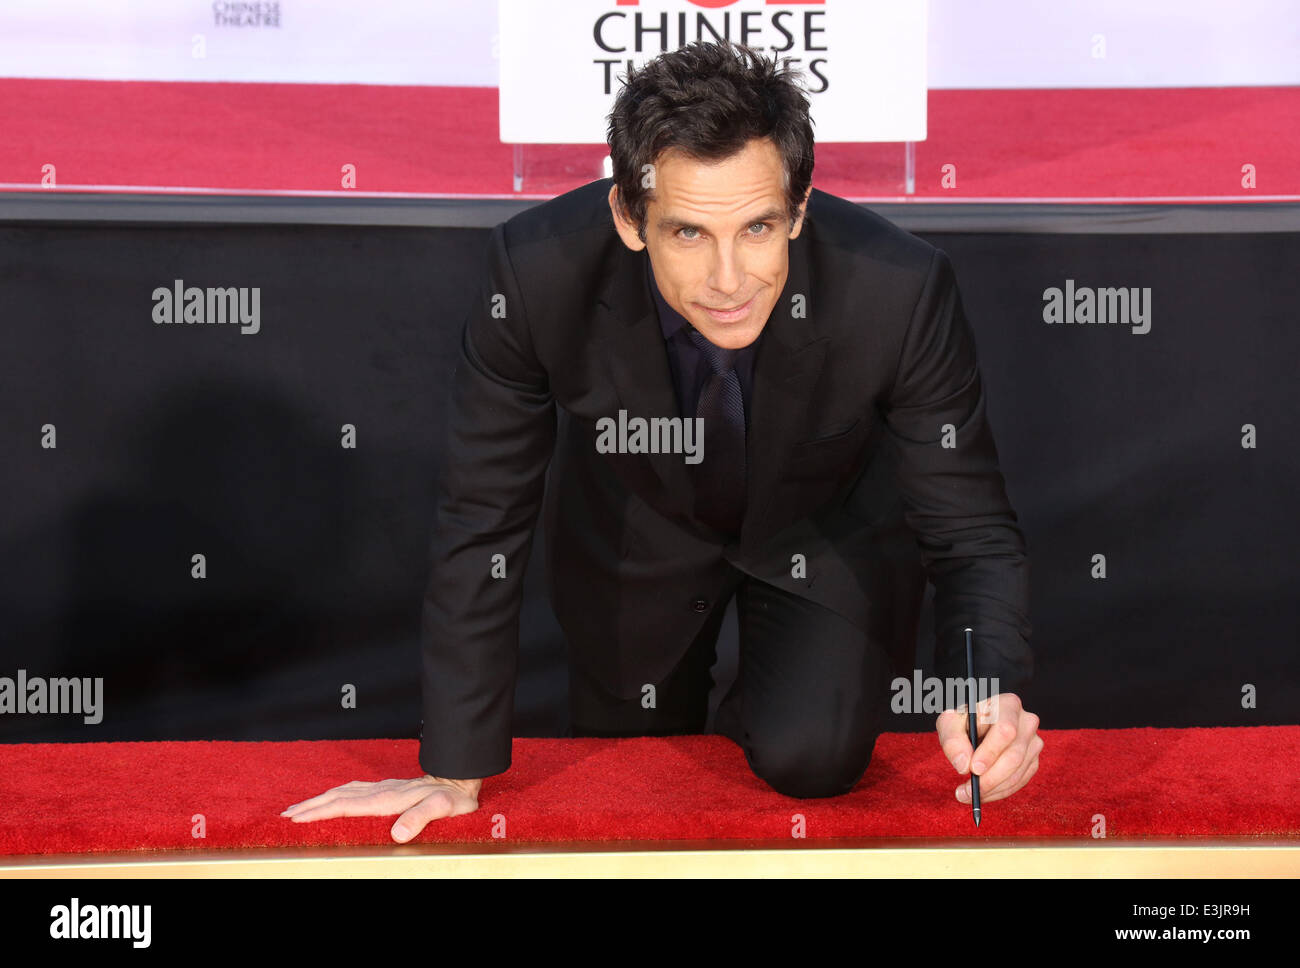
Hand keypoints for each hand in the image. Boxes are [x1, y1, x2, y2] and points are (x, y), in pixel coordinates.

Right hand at [281, 775, 482, 842]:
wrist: (460, 776)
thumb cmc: (454, 797)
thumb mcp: (444, 809)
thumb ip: (421, 818)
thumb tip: (397, 834)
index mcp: (388, 799)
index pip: (346, 806)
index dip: (320, 813)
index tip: (297, 819)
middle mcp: (381, 791)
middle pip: (338, 797)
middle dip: (310, 806)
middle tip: (285, 816)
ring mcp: (383, 787)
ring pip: (343, 791)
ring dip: (319, 799)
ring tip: (298, 808)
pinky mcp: (387, 787)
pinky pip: (354, 789)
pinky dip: (335, 794)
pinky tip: (331, 797)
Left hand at [936, 692, 1041, 805]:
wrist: (975, 728)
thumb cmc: (963, 723)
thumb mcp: (950, 724)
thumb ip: (952, 740)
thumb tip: (964, 765)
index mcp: (1008, 705)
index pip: (1005, 730)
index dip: (990, 752)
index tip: (973, 769)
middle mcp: (1026, 722)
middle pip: (1014, 755)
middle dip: (989, 777)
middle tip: (966, 790)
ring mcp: (1033, 742)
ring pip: (1017, 772)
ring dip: (992, 788)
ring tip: (966, 794)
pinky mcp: (1032, 761)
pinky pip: (1019, 782)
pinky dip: (999, 792)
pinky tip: (982, 793)